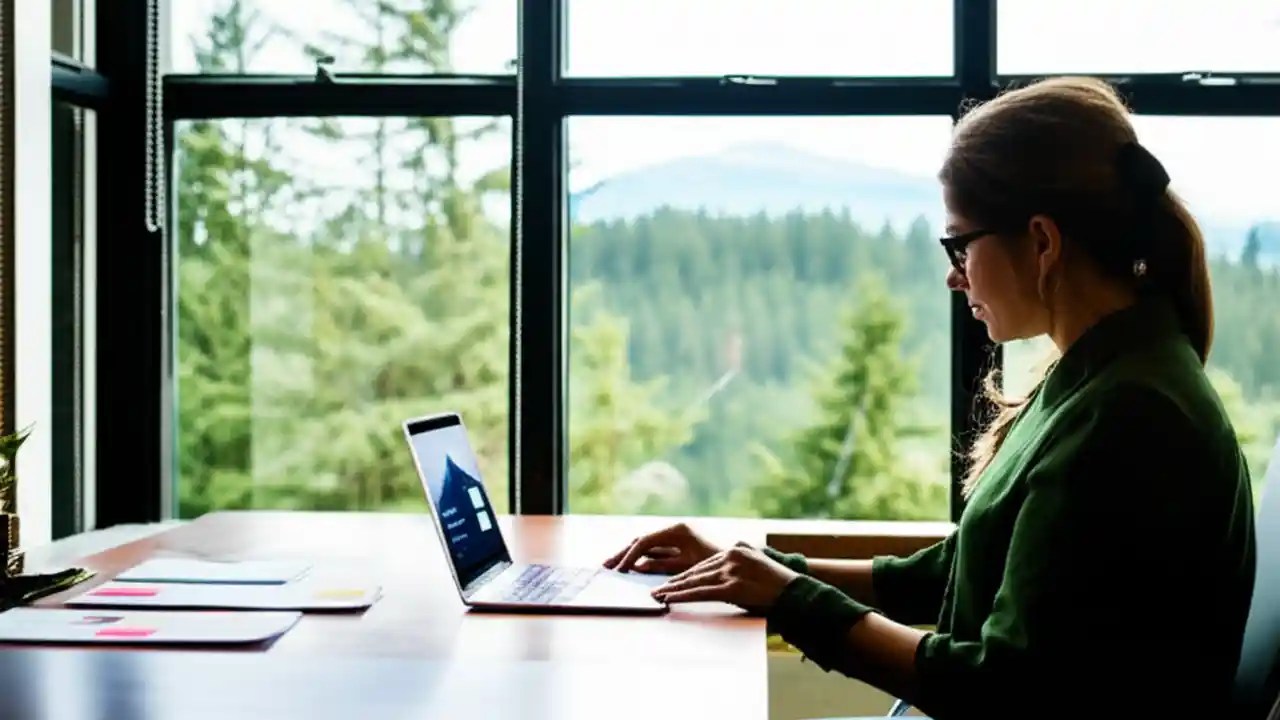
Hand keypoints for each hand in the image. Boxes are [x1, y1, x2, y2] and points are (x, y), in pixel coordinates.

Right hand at [603, 523, 720, 574]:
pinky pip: (653, 551)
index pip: (645, 541)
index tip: (620, 569)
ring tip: (612, 565)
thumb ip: (662, 565)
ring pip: (646, 545)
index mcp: (677, 530)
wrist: (740, 564)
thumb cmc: (717, 564)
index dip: (630, 555)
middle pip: (642, 540)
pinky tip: (629, 566)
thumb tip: (637, 566)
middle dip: (624, 553)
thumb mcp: (688, 566)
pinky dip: (640, 558)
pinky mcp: (676, 546)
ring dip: (629, 555)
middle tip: (606, 565)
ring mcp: (675, 537)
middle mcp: (674, 530)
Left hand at [650, 542, 799, 611]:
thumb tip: (728, 562)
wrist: (797, 594)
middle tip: (659, 588)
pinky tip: (669, 599)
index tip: (673, 580)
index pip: (705, 563)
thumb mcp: (759, 563)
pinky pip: (701, 593)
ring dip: (674, 589)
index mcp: (737, 549)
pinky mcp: (732, 587)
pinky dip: (682, 596)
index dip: (687, 573)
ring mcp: (731, 571)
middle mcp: (731, 556)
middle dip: (676, 581)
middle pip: (697, 571)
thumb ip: (741, 560)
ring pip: (695, 581)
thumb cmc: (780, 585)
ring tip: (658, 595)